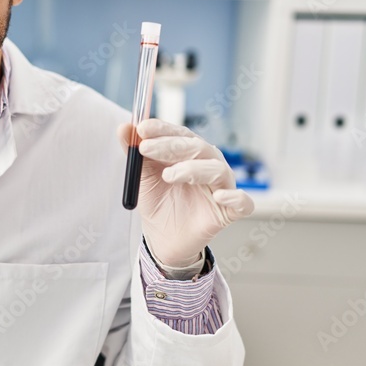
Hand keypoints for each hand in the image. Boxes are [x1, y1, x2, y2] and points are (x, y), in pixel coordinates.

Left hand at [118, 118, 253, 267]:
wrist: (162, 238)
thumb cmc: (157, 201)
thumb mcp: (141, 177)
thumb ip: (133, 152)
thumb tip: (123, 127)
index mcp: (189, 153)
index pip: (179, 134)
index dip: (162, 129)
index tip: (141, 128)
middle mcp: (208, 164)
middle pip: (197, 147)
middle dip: (171, 146)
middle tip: (146, 148)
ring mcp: (222, 186)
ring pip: (217, 169)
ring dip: (193, 169)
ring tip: (169, 176)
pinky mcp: (230, 211)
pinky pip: (242, 202)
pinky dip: (234, 197)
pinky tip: (219, 196)